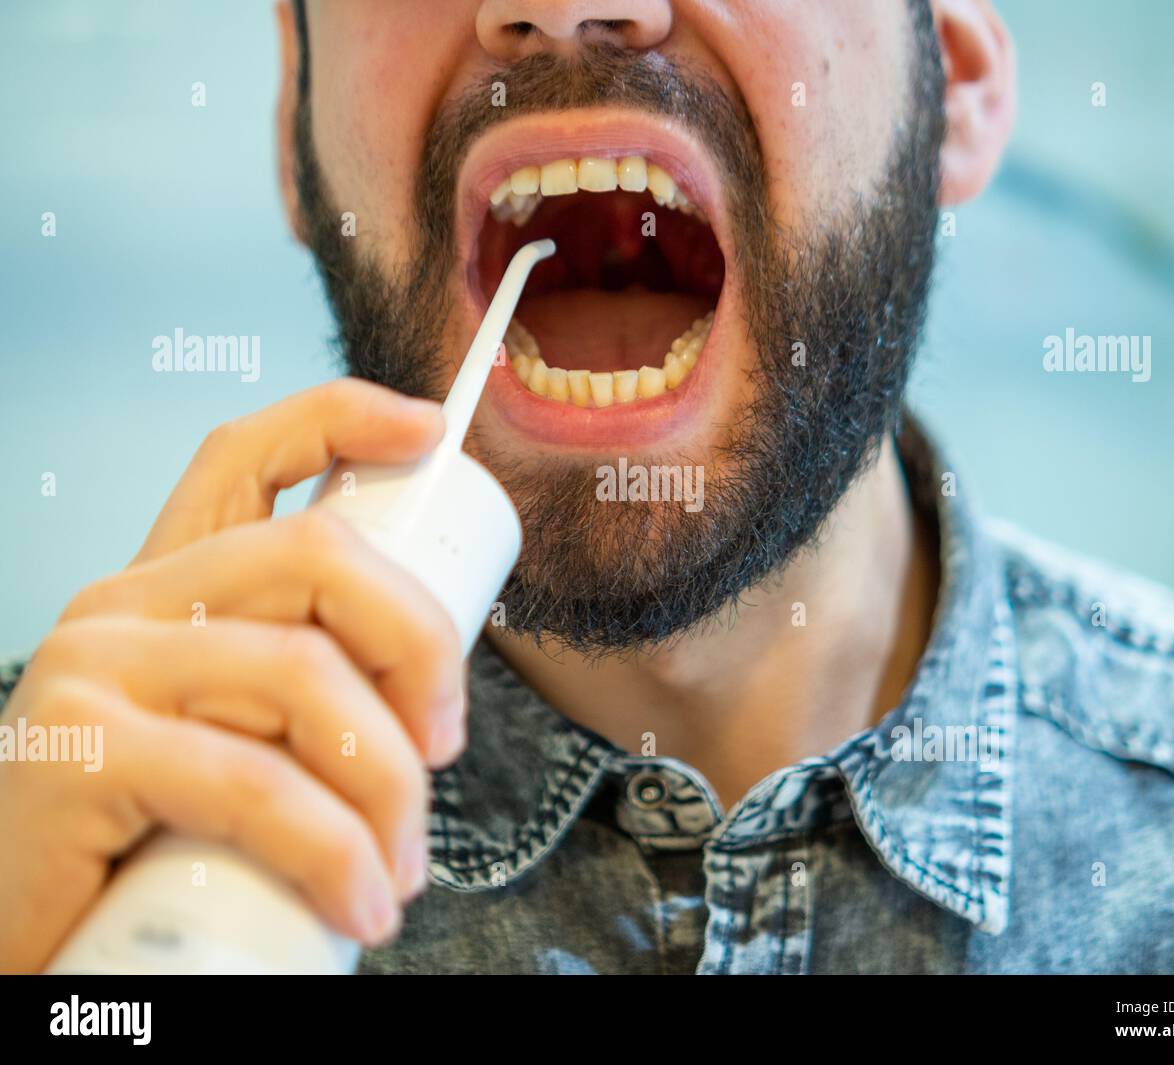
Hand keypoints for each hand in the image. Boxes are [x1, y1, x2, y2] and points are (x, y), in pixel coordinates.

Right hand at [0, 378, 463, 972]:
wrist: (15, 945)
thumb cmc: (141, 850)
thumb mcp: (228, 745)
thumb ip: (292, 699)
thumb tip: (427, 701)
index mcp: (167, 591)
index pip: (243, 459)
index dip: (340, 419)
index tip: (429, 431)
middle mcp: (124, 606)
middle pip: (317, 552)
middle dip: (421, 641)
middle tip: (443, 746)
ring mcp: (93, 668)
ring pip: (304, 675)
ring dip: (387, 780)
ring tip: (399, 866)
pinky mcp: (77, 752)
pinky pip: (253, 781)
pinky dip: (332, 847)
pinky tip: (360, 898)